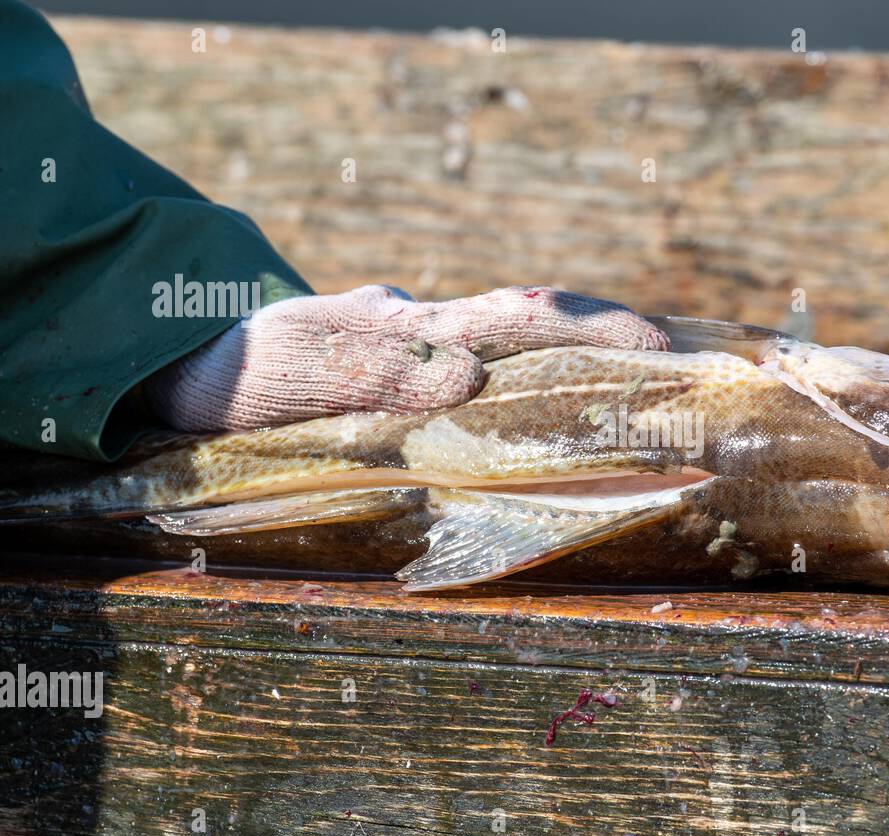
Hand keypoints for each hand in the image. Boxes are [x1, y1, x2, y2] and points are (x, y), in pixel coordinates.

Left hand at [145, 284, 668, 430]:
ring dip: (567, 367)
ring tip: (625, 397)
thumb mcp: (293, 371)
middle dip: (605, 342)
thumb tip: (472, 376)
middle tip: (673, 366)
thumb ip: (373, 370)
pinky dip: (516, 395)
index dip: (594, 330)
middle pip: (531, 327)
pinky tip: (529, 423)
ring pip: (504, 355)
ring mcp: (411, 353)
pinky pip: (468, 385)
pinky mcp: (394, 380)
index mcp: (414, 329)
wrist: (174, 364)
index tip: (660, 344)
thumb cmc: (231, 374)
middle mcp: (423, 335)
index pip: (520, 319)